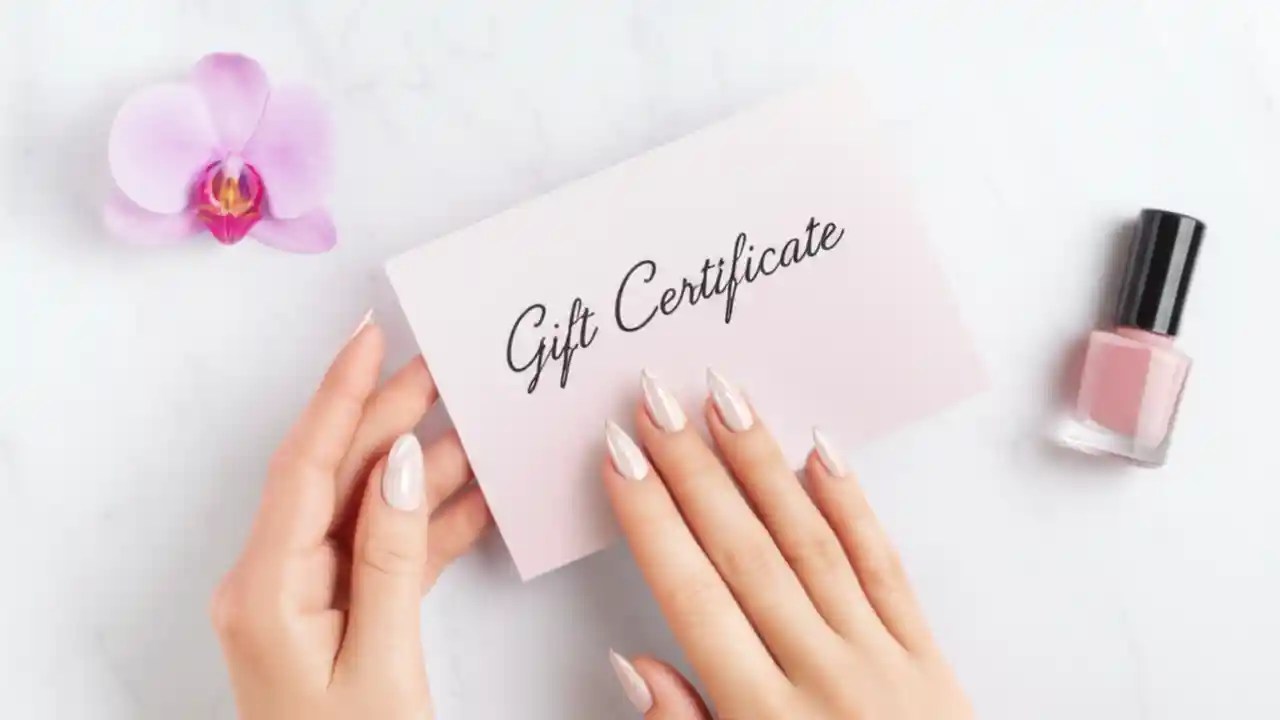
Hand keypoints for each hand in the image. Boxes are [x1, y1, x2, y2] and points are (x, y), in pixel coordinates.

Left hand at [211, 317, 491, 719]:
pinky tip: (471, 500)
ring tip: (471, 426)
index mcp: (266, 589)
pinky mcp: (338, 615)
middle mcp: (274, 583)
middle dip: (387, 418)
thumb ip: (389, 556)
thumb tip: (398, 464)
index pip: (303, 466)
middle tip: (440, 369)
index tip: (371, 338)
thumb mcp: (381, 660)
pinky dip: (426, 525)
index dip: (339, 395)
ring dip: (417, 469)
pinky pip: (382, 551)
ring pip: (364, 508)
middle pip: (334, 476)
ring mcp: (306, 598)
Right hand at [603, 370, 971, 718]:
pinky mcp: (926, 652)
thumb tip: (635, 661)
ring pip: (809, 541)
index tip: (618, 457)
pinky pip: (886, 565)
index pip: (692, 596)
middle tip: (655, 396)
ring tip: (725, 397)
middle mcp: (820, 673)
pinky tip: (821, 450)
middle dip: (693, 468)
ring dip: (761, 464)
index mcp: (763, 716)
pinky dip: (853, 505)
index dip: (650, 520)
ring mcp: (879, 656)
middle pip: (744, 551)